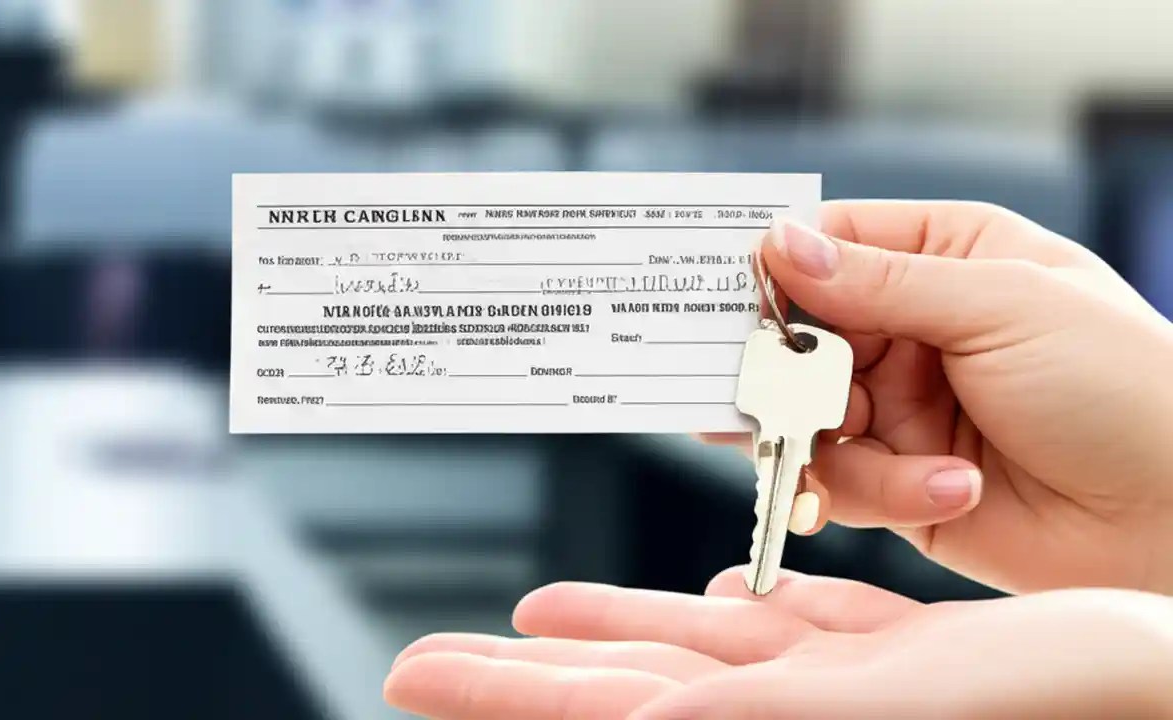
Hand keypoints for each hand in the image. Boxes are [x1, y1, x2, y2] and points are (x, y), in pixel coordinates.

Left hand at [385, 570, 1172, 718]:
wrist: (1167, 685)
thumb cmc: (1068, 702)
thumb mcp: (898, 697)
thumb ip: (773, 702)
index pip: (601, 712)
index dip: (502, 697)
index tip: (417, 674)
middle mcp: (791, 715)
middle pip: (623, 683)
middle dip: (523, 672)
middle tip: (429, 656)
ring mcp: (844, 688)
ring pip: (699, 651)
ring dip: (617, 631)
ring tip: (540, 616)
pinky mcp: (900, 664)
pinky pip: (800, 633)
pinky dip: (749, 613)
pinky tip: (715, 601)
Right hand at [704, 202, 1172, 593]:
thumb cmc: (1122, 387)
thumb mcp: (1002, 306)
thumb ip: (881, 283)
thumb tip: (779, 244)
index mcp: (948, 258)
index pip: (832, 242)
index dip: (776, 265)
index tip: (728, 295)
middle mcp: (915, 330)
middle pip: (800, 336)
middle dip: (786, 369)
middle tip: (766, 392)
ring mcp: (904, 407)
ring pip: (806, 416)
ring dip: (838, 442)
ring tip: (892, 456)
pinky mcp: (899, 482)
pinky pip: (842, 481)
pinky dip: (881, 492)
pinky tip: (953, 488)